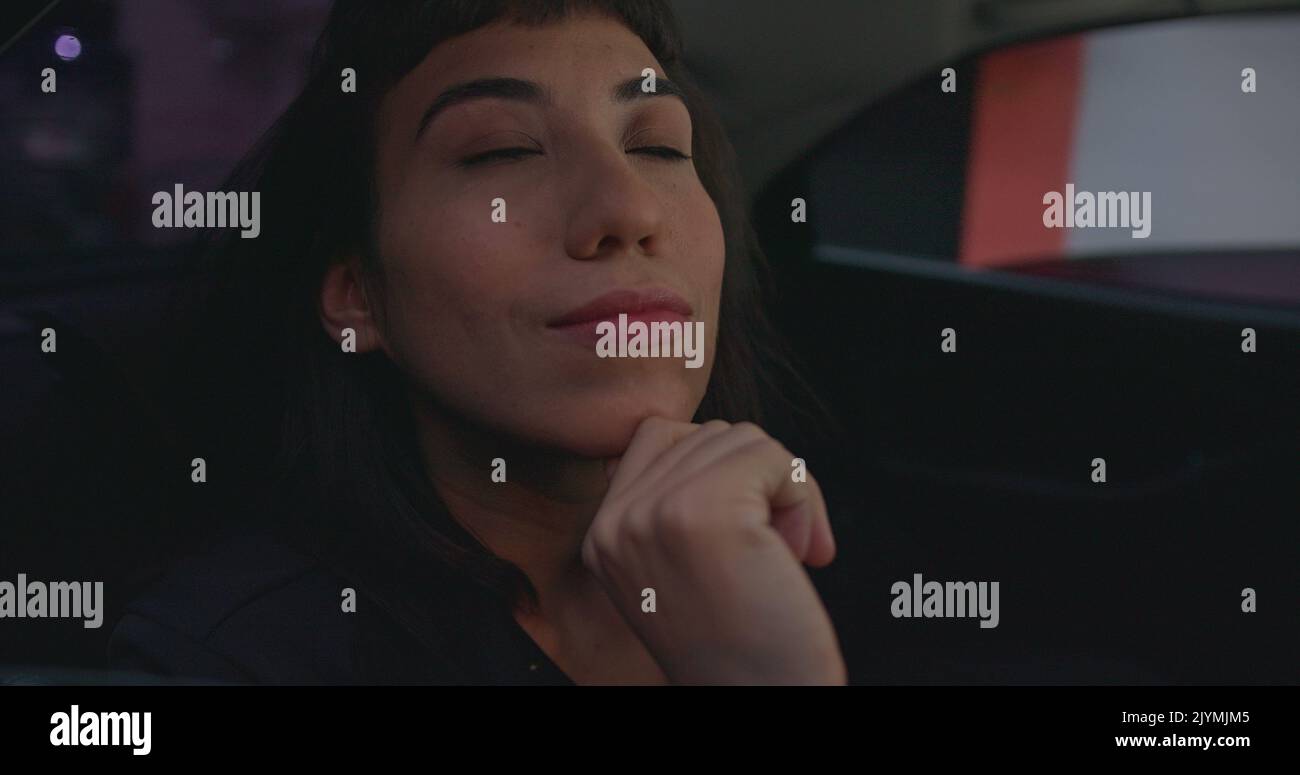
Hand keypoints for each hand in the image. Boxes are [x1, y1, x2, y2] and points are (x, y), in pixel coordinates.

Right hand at [581, 417, 844, 684]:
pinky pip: (773, 458)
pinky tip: (803, 552)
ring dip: (786, 491)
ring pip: (744, 441)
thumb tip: (729, 440)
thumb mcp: (678, 570)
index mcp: (602, 534)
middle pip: (708, 436)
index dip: (720, 470)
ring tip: (788, 555)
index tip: (748, 531)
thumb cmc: (741, 646)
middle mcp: (616, 520)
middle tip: (780, 551)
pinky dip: (803, 495)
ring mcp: (656, 511)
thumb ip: (674, 507)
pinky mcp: (705, 510)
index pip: (659, 437)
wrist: (762, 702)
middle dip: (758, 482)